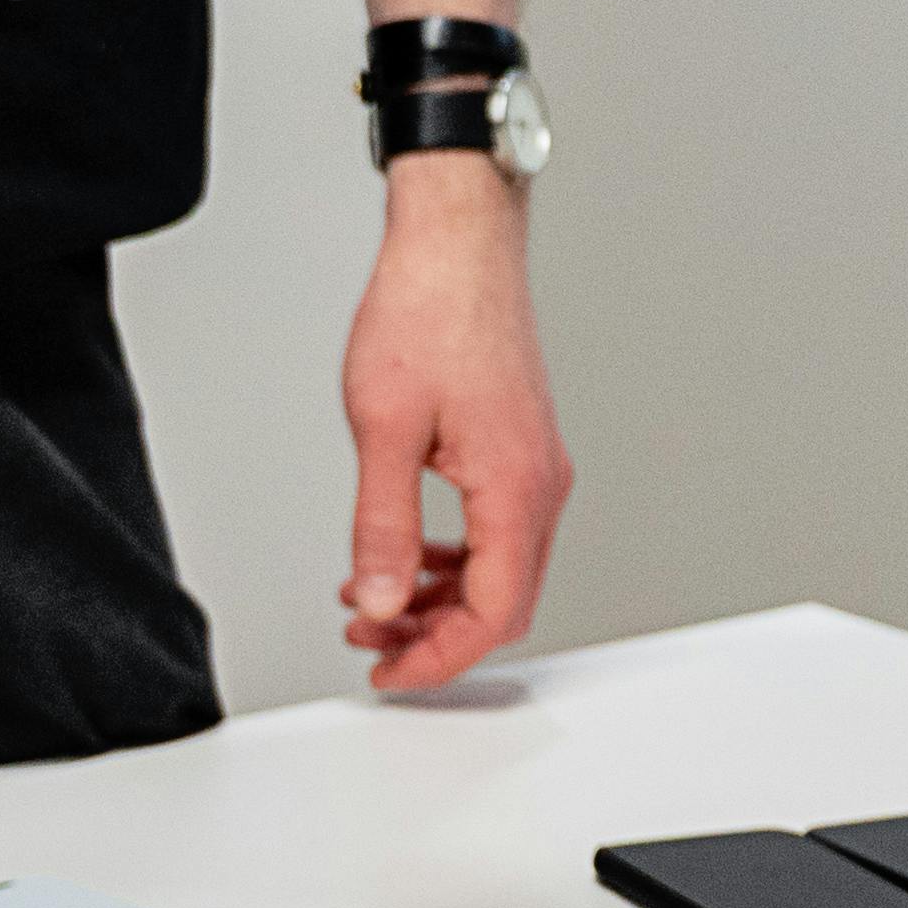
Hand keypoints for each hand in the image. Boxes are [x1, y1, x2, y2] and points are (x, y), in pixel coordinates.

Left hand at [336, 158, 569, 693]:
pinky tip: (404, 553)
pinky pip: (495, 528)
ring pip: (499, 567)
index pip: (492, 614)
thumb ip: (383, 527)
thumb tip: (381, 600)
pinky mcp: (519, 445)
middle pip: (502, 601)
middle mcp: (539, 482)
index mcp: (515, 487)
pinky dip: (451, 556)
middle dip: (434, 634)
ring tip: (372, 600)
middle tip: (368, 640)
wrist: (457, 238)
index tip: (387, 669)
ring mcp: (535, 464)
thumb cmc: (426, 309)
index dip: (438, 657)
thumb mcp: (383, 429)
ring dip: (438, 597)